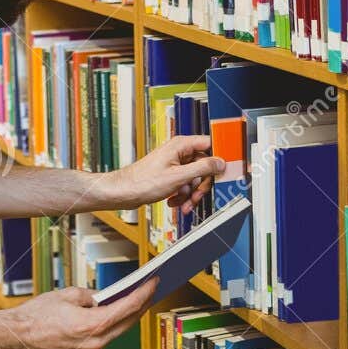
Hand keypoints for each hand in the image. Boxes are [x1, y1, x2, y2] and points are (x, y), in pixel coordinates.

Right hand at [0, 277, 159, 348]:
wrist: (17, 338)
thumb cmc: (37, 315)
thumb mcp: (67, 294)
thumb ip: (91, 296)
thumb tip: (102, 299)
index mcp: (93, 325)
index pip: (128, 308)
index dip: (144, 294)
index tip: (153, 284)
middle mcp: (94, 344)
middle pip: (126, 324)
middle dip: (139, 307)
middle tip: (148, 293)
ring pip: (113, 334)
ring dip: (121, 320)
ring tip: (129, 304)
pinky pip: (99, 343)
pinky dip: (103, 331)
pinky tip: (104, 320)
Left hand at [106, 135, 224, 213]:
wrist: (123, 193)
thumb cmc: (142, 182)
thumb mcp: (179, 177)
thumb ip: (202, 168)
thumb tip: (220, 163)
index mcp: (181, 145)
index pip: (210, 144)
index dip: (218, 158)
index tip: (225, 171)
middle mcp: (178, 152)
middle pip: (203, 166)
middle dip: (201, 184)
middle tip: (196, 196)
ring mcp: (174, 164)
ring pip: (194, 177)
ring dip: (191, 193)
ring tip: (183, 203)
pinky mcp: (169, 175)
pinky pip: (184, 184)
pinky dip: (182, 195)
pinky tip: (175, 202)